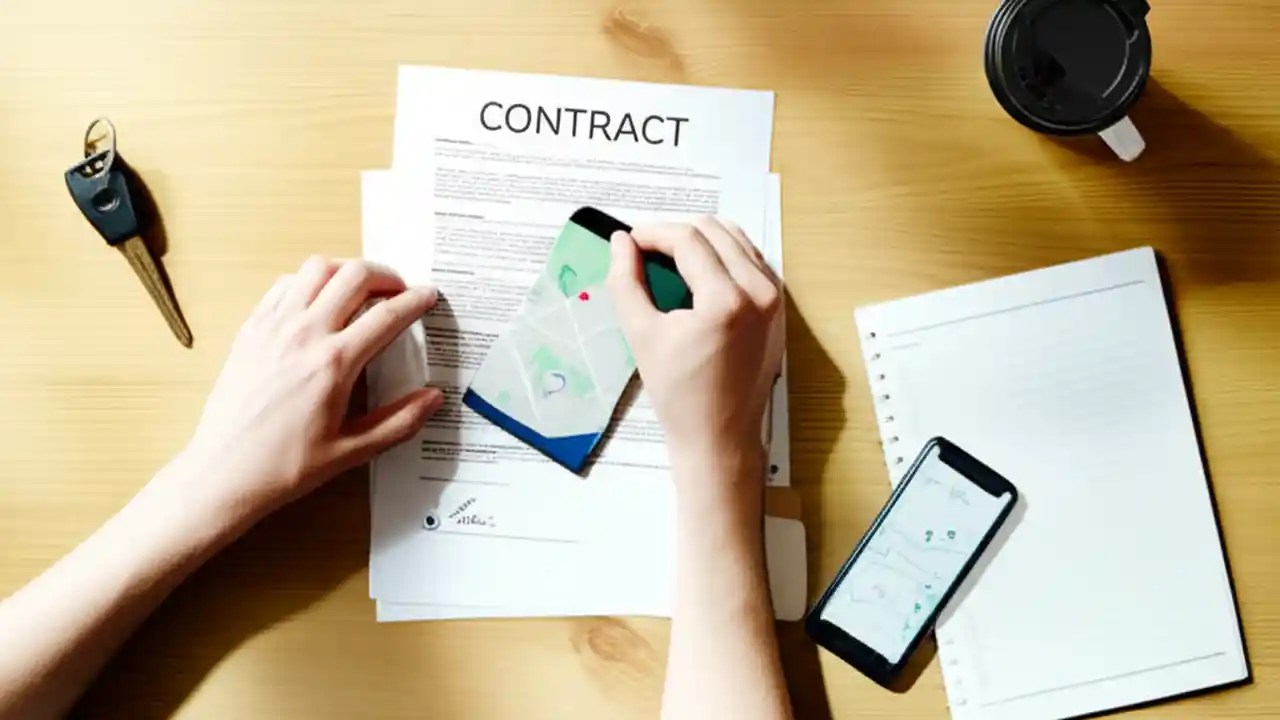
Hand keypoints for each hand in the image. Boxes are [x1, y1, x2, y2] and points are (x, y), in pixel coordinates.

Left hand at [172, 257, 442, 527]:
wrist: (224, 471)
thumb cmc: (285, 466)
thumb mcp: (353, 451)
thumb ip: (400, 422)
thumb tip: (433, 398)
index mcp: (334, 364)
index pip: (388, 314)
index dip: (416, 300)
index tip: (429, 296)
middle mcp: (304, 334)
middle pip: (355, 275)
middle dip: (386, 275)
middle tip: (399, 290)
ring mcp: (273, 326)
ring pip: (318, 268)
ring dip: (346, 269)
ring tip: (361, 288)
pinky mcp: (251, 328)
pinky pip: (285, 284)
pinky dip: (310, 281)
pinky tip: (319, 300)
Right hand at [607, 218, 783, 498]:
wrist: (719, 436)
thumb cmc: (679, 395)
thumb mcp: (642, 335)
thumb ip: (625, 281)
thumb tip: (620, 240)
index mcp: (726, 301)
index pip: (688, 240)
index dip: (653, 233)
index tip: (629, 241)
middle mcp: (759, 292)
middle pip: (715, 230)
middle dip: (675, 232)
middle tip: (645, 250)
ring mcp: (775, 299)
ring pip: (737, 239)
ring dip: (701, 239)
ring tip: (668, 259)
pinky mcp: (779, 307)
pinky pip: (751, 260)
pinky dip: (723, 255)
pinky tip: (697, 273)